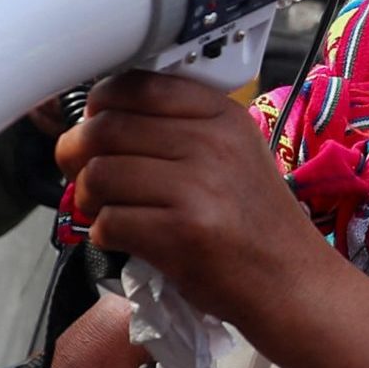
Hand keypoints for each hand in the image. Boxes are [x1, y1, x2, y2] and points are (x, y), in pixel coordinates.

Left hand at [54, 71, 326, 326]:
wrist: (291, 282)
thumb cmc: (255, 221)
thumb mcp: (232, 152)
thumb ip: (178, 127)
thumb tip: (97, 119)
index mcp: (221, 114)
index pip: (137, 85)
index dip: (99, 104)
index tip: (92, 123)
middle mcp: (210, 143)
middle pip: (107, 128)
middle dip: (77, 151)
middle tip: (77, 169)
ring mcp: (197, 188)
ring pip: (101, 173)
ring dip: (87, 196)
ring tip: (100, 208)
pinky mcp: (182, 234)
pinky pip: (111, 221)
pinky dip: (103, 232)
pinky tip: (120, 236)